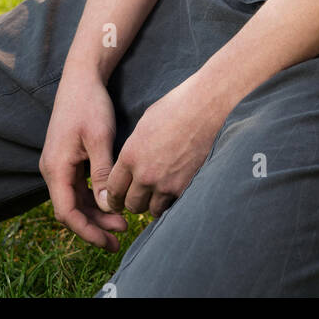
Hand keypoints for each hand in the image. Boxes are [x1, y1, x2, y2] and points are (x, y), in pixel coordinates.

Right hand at [39, 67, 128, 252]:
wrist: (81, 78)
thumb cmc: (90, 104)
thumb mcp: (99, 138)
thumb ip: (103, 173)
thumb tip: (108, 206)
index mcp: (56, 167)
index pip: (67, 212)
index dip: (87, 230)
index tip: (109, 240)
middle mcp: (53, 170)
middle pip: (71, 209)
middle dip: (94, 225)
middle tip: (121, 235)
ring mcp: (59, 164)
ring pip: (76, 199)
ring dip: (96, 213)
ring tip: (122, 222)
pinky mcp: (68, 159)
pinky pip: (78, 187)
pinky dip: (94, 198)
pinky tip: (113, 202)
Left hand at [97, 77, 225, 220]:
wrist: (205, 108)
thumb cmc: (175, 108)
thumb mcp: (144, 126)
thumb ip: (134, 150)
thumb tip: (131, 164)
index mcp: (130, 156)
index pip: (113, 190)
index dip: (114, 197)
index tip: (118, 200)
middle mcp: (144, 174)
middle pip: (131, 204)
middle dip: (134, 201)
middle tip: (141, 197)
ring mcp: (165, 184)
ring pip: (152, 210)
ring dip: (154, 204)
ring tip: (159, 193)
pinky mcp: (184, 187)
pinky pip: (172, 206)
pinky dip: (171, 201)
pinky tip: (175, 190)